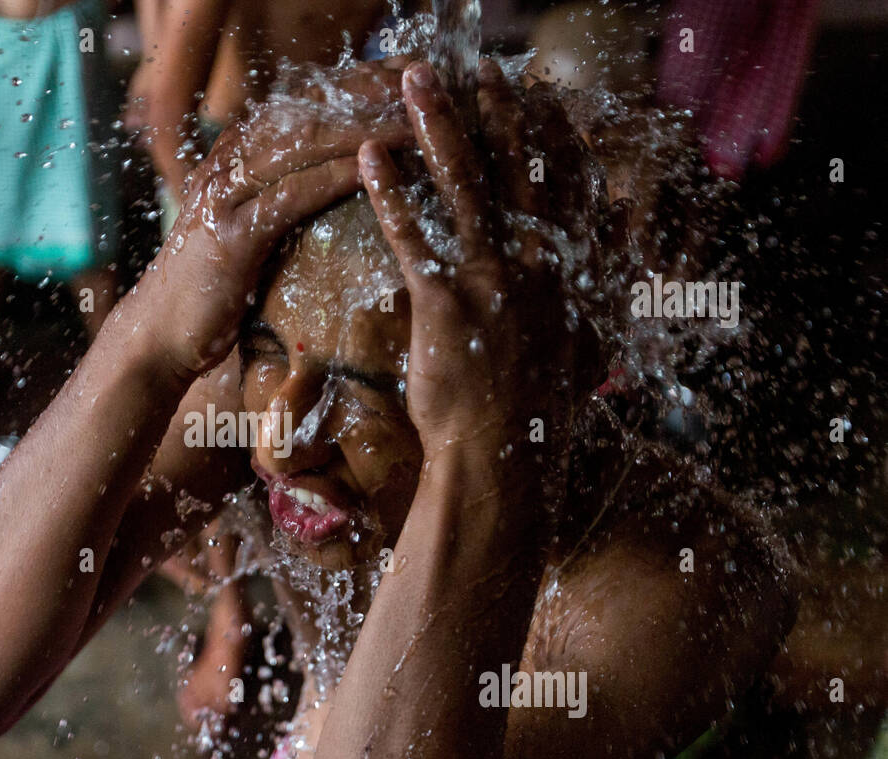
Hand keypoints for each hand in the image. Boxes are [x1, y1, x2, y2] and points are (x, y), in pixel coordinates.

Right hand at [135, 65, 413, 380]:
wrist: (159, 337)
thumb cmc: (209, 292)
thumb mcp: (245, 232)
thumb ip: (276, 204)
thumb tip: (328, 192)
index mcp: (233, 157)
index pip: (299, 106)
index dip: (352, 88)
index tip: (402, 82)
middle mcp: (225, 164)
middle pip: (306, 111)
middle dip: (365, 96)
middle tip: (419, 89)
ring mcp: (224, 195)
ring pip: (303, 144)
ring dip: (363, 130)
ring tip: (413, 124)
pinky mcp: (231, 233)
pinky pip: (292, 193)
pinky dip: (336, 177)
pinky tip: (373, 168)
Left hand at [360, 60, 616, 464]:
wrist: (510, 458)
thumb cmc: (545, 406)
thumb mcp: (595, 337)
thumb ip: (607, 277)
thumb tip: (621, 225)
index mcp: (573, 268)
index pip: (569, 182)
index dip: (552, 132)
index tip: (539, 93)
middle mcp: (537, 263)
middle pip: (516, 166)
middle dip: (494, 108)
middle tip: (475, 66)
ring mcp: (492, 279)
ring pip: (465, 183)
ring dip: (438, 124)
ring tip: (414, 79)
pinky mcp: (445, 303)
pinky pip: (413, 233)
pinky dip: (391, 190)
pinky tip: (371, 153)